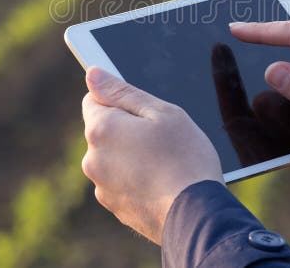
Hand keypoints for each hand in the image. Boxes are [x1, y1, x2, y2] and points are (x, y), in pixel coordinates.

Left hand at [81, 67, 223, 243]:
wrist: (196, 216)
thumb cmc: (185, 157)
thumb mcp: (161, 112)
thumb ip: (123, 91)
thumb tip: (93, 74)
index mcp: (101, 129)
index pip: (94, 99)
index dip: (120, 100)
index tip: (143, 111)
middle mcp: (93, 159)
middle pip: (104, 130)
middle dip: (126, 129)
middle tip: (162, 136)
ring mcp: (102, 187)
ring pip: (114, 158)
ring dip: (132, 155)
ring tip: (166, 163)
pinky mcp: (115, 208)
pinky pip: (122, 182)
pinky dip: (137, 179)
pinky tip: (163, 182)